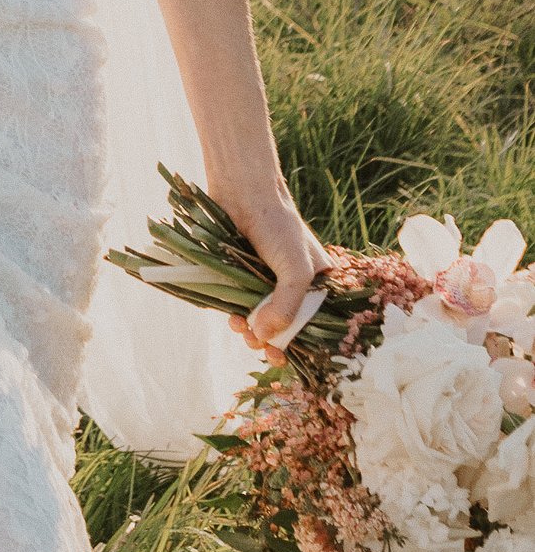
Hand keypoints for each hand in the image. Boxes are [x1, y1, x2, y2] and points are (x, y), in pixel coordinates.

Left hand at [217, 175, 334, 355]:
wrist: (243, 194)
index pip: (316, 324)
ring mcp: (266, 282)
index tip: (284, 357)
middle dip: (273, 343)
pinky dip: (237, 317)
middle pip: (287, 327)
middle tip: (262, 349)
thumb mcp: (296, 270)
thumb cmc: (280, 227)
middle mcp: (294, 286)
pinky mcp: (242, 277)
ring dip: (252, 333)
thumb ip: (287, 307)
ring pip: (261, 321)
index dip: (302, 345)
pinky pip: (241, 306)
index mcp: (319, 283)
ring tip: (243, 331)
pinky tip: (233, 318)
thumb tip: (265, 338)